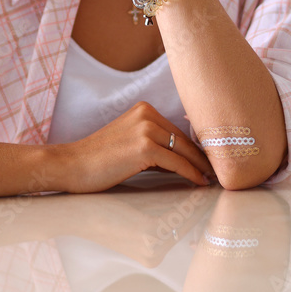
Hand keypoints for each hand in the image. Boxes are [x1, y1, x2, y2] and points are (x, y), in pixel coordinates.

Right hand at [55, 101, 215, 193]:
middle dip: (202, 157)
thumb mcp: (130, 143)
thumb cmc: (98, 159)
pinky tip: (199, 182)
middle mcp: (147, 114)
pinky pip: (177, 162)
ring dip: (201, 167)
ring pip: (184, 151)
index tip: (210, 161)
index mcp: (144, 109)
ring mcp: (146, 129)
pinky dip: (191, 174)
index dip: (196, 148)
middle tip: (218, 172)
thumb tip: (184, 161)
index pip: (179, 131)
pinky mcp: (144, 147)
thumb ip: (155, 146)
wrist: (72, 165)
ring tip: (212, 179)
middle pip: (185, 139)